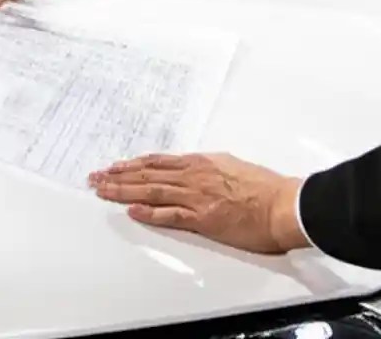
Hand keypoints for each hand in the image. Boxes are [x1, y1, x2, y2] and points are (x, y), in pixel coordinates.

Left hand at [88, 153, 310, 254]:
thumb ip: (209, 169)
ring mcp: (198, 196)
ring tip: (103, 191)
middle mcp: (194, 176)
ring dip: (125, 192)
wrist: (285, 205)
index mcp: (201, 163)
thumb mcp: (232, 166)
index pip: (157, 162)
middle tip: (95, 178)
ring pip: (152, 191)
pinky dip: (150, 212)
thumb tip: (194, 169)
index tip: (113, 167)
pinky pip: (171, 215)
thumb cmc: (266, 188)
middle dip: (118, 177)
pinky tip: (132, 211)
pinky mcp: (205, 218)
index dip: (132, 165)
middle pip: (147, 174)